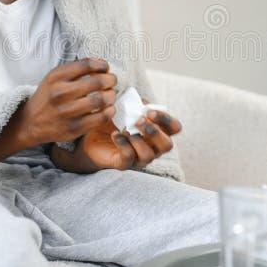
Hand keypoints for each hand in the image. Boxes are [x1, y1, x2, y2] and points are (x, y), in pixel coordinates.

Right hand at [14, 58, 116, 147]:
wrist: (30, 122)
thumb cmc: (48, 97)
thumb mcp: (54, 78)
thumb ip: (76, 69)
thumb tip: (100, 63)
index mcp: (56, 77)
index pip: (87, 65)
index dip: (102, 65)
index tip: (105, 68)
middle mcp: (61, 93)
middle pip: (98, 82)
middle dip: (111, 80)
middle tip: (112, 81)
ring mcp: (68, 112)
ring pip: (102, 100)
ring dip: (111, 95)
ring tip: (110, 95)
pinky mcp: (75, 128)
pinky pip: (101, 117)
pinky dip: (110, 111)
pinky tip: (108, 108)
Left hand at [51, 107, 181, 172]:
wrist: (92, 134)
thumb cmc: (114, 119)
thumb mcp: (125, 106)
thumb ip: (136, 103)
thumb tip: (141, 102)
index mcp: (158, 130)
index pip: (174, 127)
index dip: (166, 119)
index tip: (149, 111)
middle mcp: (153, 147)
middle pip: (167, 145)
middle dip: (154, 132)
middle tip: (138, 120)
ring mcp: (139, 158)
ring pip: (149, 156)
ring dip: (137, 140)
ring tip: (125, 129)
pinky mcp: (124, 164)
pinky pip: (129, 158)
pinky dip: (123, 144)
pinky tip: (115, 134)